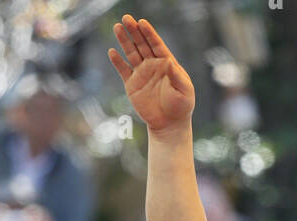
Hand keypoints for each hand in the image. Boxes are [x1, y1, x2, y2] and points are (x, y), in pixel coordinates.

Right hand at [108, 15, 194, 133]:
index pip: (156, 44)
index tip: (142, 22)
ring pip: (131, 53)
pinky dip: (117, 62)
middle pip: (141, 44)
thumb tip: (169, 62)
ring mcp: (141, 74)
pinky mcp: (132, 85)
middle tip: (126, 18)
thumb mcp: (184, 91)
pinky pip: (123, 70)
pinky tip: (112, 52)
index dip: (149, 33)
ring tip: (118, 27)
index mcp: (166, 63)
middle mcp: (152, 65)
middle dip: (134, 31)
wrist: (170, 125)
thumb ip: (177, 76)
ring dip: (124, 41)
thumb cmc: (181, 107)